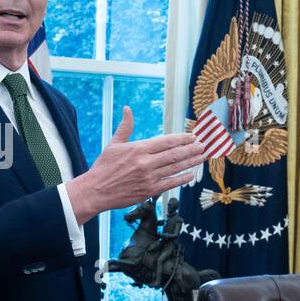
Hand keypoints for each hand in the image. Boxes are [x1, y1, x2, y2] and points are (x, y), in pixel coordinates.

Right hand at [66, 107, 206, 223]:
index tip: (192, 136)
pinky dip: (182, 179)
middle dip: (191, 149)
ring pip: (175, 168)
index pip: (166, 141)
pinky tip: (191, 174)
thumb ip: (125, 127)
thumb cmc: (104, 167)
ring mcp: (149, 177)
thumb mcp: (114, 144)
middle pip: (174, 154)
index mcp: (138, 149)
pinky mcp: (149, 191)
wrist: (96, 190)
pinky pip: (170, 183)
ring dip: (191, 162)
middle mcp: (145, 162)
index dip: (182, 139)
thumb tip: (127, 109)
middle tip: (203, 145)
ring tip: (202, 157)